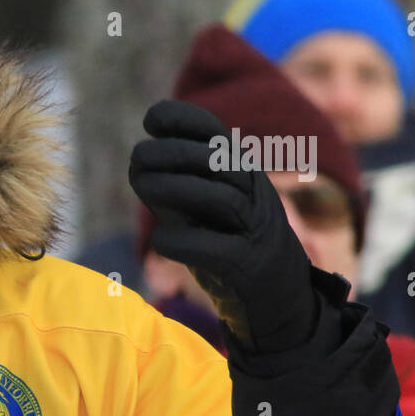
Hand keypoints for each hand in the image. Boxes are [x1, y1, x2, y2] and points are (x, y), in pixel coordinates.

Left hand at [128, 99, 322, 354]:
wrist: (277, 297)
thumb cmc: (229, 245)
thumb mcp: (202, 209)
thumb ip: (176, 187)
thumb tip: (138, 162)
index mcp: (242, 175)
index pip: (219, 136)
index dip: (187, 120)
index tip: (152, 119)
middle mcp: (254, 195)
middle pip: (221, 162)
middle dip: (175, 152)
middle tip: (137, 156)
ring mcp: (255, 230)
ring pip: (223, 199)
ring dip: (176, 188)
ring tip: (141, 184)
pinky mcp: (250, 267)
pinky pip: (219, 249)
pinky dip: (186, 242)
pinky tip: (160, 240)